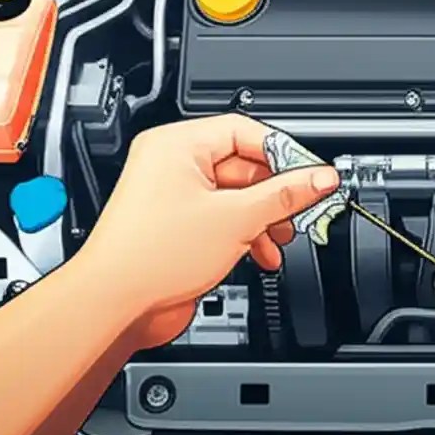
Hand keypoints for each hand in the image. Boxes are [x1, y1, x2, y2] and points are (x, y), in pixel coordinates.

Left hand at [77, 114, 339, 348]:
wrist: (115, 303)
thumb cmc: (150, 255)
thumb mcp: (236, 218)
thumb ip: (284, 196)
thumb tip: (318, 178)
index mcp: (178, 145)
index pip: (245, 131)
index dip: (283, 152)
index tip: (312, 173)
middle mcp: (174, 165)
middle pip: (244, 165)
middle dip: (276, 192)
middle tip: (304, 207)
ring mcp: (175, 197)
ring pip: (237, 195)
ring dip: (264, 217)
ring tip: (282, 235)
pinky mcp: (179, 226)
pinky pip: (223, 218)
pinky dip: (246, 233)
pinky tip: (262, 252)